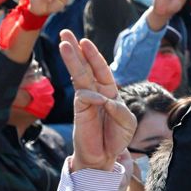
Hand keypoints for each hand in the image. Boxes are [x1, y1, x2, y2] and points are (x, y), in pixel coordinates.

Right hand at [59, 29, 134, 171]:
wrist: (104, 157)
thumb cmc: (116, 138)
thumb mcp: (127, 123)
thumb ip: (121, 110)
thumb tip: (105, 100)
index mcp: (109, 91)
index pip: (100, 69)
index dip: (93, 55)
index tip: (84, 41)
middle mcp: (96, 93)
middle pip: (84, 67)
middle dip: (75, 49)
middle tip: (65, 33)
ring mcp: (86, 101)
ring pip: (79, 76)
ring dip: (72, 60)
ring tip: (63, 43)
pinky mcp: (80, 111)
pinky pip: (85, 97)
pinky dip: (93, 97)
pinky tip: (98, 102)